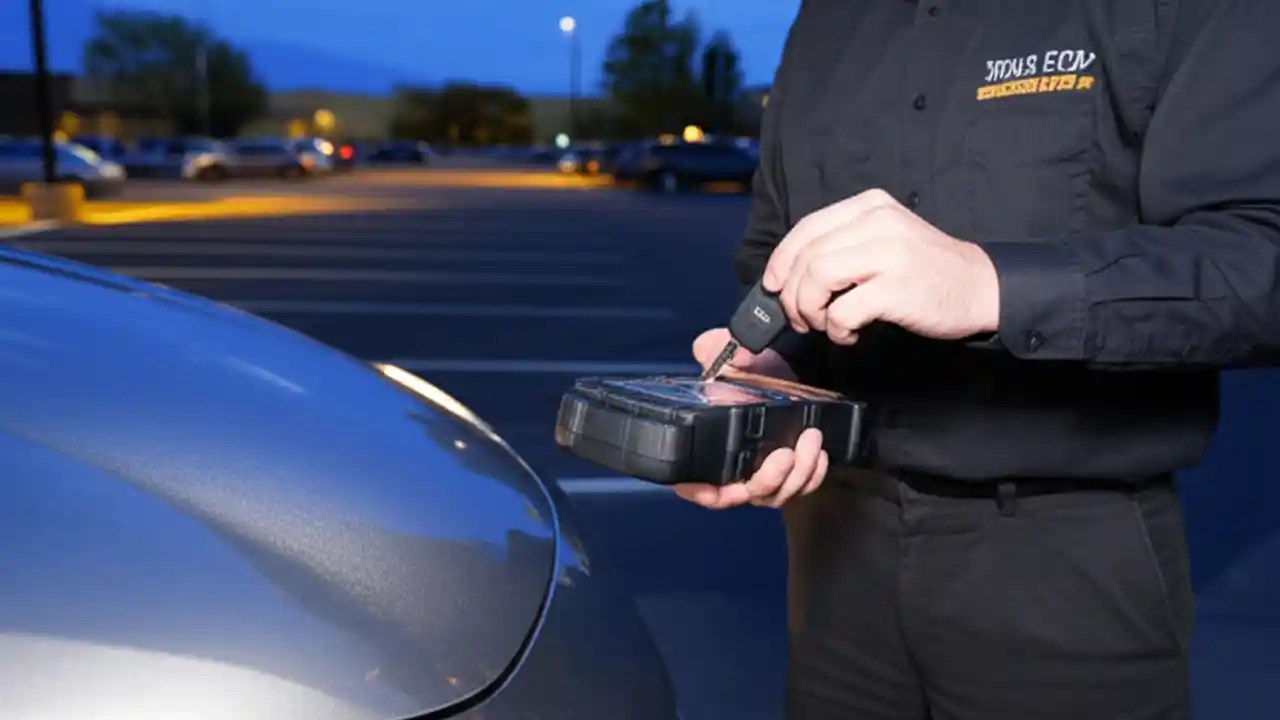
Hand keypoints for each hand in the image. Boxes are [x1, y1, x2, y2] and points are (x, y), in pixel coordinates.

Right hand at [672, 328, 828, 509]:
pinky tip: (818, 453)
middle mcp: (738, 468)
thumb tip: (707, 349)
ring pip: (779, 494)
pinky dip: (813, 474)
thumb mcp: (731, 356)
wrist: (786, 373)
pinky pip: (803, 487)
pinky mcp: (792, 474)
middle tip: (784, 455)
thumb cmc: (753, 370)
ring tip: (810, 441)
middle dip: (768, 480)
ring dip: (798, 473)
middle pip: (747, 494)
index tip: (712, 489)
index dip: (701, 493)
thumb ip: (714, 352)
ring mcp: (766, 474)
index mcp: (713, 449)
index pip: (699, 485)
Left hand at [762, 188, 999, 344]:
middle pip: (807, 255)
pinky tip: (849, 333)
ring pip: (817, 276)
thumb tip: (789, 275)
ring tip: (824, 324)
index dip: (781, 260)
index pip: (807, 227)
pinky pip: (843, 309)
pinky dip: (836, 328)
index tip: (773, 285)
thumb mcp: (886, 239)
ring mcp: (889, 253)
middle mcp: (878, 222)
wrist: (981, 287)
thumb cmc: (927, 271)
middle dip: (791, 293)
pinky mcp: (896, 287)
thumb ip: (845, 246)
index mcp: (870, 206)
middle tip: (801, 318)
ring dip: (809, 309)